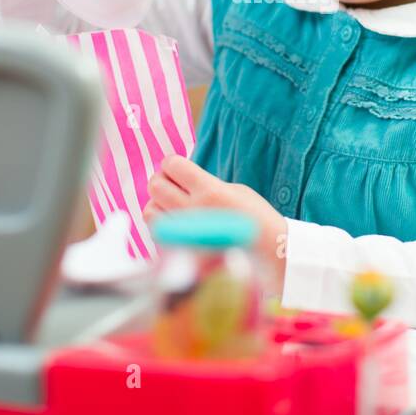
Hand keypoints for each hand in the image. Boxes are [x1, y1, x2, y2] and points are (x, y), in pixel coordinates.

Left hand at [144, 155, 287, 288]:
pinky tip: (175, 221)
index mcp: (210, 191)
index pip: (173, 165)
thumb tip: (178, 178)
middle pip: (156, 185)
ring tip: (170, 203)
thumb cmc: (254, 217)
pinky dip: (162, 223)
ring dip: (157, 202)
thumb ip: (204, 183)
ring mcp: (185, 233)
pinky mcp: (181, 250)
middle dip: (161, 179)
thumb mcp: (235, 189)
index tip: (177, 167)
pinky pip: (157, 232)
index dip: (172, 163)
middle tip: (171, 182)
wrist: (266, 252)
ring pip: (149, 210)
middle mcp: (193, 211)